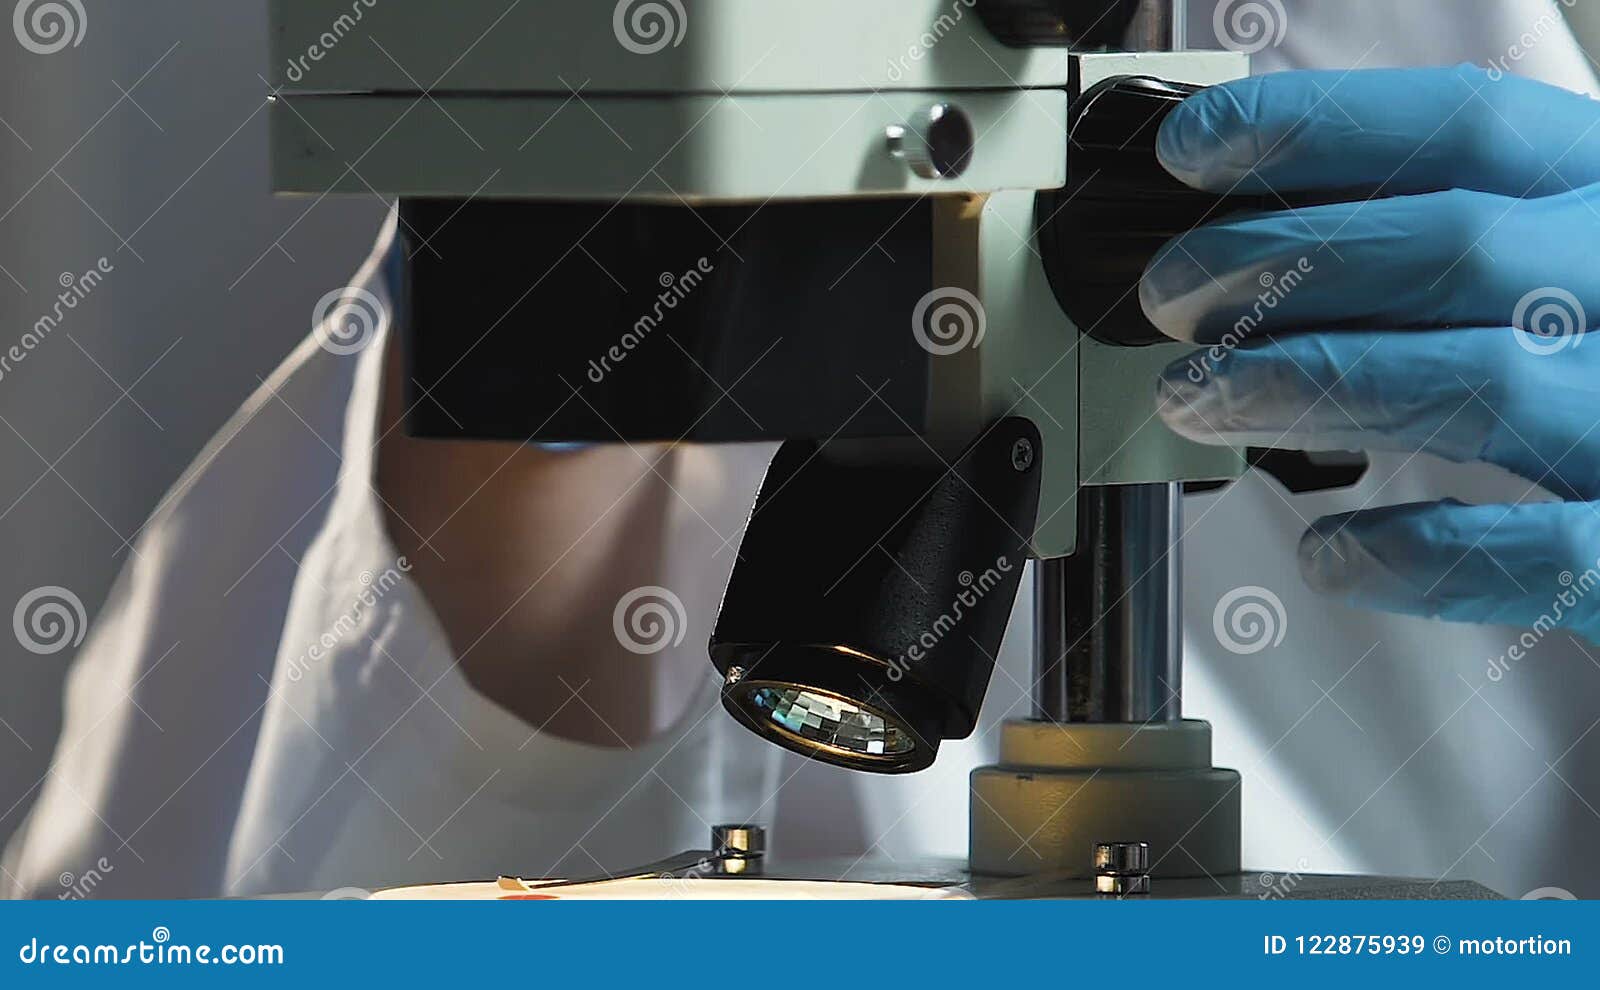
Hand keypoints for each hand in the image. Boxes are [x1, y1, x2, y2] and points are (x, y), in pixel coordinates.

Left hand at [1142, 64, 1599, 639]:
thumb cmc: (1593, 369)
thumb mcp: (1549, 270)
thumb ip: (1439, 244)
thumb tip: (1240, 245)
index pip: (1473, 129)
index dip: (1318, 129)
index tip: (1192, 150)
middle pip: (1458, 246)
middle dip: (1281, 265)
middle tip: (1173, 298)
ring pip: (1481, 383)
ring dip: (1305, 386)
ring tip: (1196, 396)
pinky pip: (1533, 549)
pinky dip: (1415, 553)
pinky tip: (1330, 551)